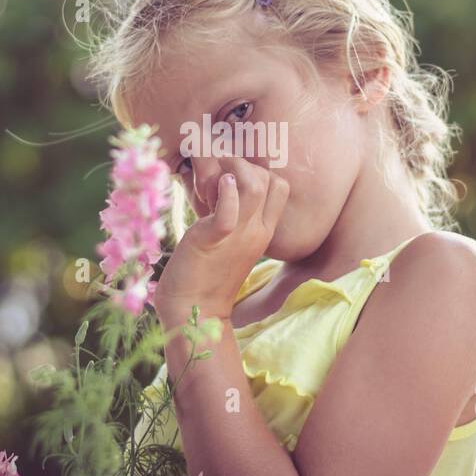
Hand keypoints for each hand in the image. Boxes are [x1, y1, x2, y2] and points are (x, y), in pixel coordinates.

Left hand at [153, 156, 290, 326]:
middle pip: (273, 181)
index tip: (233, 171)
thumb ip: (233, 218)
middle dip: (247, 163)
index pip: (281, 186)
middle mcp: (256, 231)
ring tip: (215, 175)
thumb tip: (224, 192)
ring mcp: (238, 236)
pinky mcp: (214, 239)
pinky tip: (211, 188)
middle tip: (220, 170)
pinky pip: (229, 208)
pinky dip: (224, 190)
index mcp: (263, 232)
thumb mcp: (229, 242)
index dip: (261, 169)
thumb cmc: (206, 274)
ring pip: (255, 186)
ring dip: (234, 169)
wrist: (195, 312)